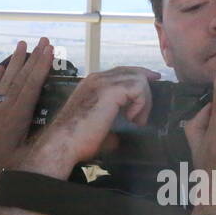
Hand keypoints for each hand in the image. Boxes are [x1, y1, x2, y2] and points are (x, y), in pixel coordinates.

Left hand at [0, 37, 54, 189]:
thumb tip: (67, 139)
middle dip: (33, 57)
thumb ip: (44, 148)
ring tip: (22, 44)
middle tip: (43, 39)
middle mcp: (6, 108)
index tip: (50, 49)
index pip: (32, 85)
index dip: (42, 66)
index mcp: (17, 116)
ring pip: (6, 80)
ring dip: (15, 62)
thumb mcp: (25, 161)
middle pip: (21, 77)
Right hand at [20, 65, 159, 177]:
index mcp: (92, 84)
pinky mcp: (110, 90)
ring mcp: (103, 82)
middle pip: (132, 71)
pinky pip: (138, 87)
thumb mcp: (97, 129)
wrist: (64, 143)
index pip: (121, 73)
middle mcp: (97, 78)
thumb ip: (110, 126)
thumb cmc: (76, 140)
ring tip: (136, 120)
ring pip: (138, 78)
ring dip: (143, 101)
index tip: (152, 86)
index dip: (139, 78)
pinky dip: (140, 104)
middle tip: (144, 114)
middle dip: (145, 90)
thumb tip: (119, 137)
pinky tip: (132, 119)